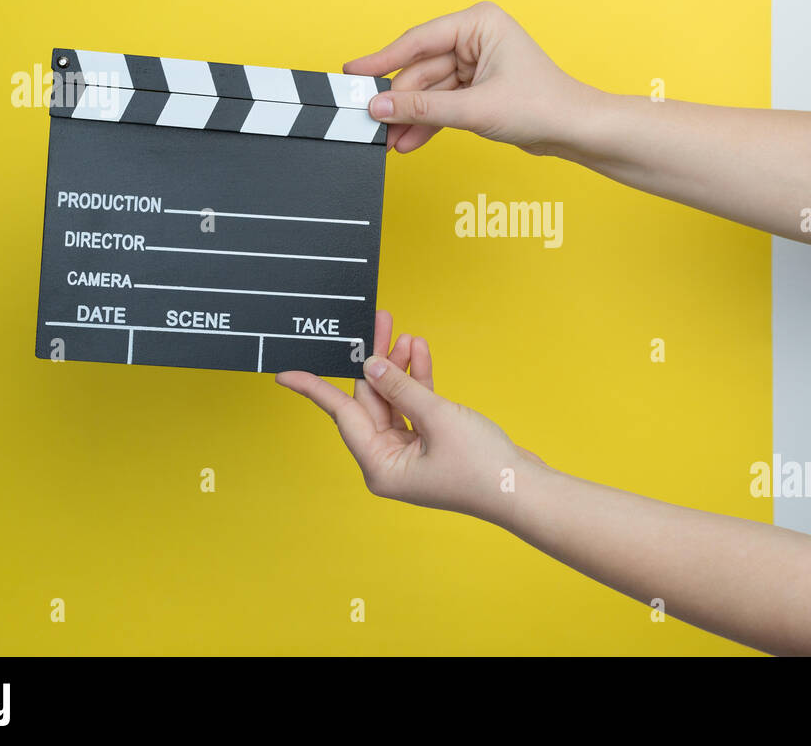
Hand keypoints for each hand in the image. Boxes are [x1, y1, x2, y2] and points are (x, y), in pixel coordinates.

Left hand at [276, 310, 542, 524]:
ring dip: (399, 367)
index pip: (342, 415)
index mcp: (380, 466)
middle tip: (376, 323)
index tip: (286, 373)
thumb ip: (401, 387)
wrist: (524, 489)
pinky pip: (416, 406)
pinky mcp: (432, 443)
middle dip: (375, 362)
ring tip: (403, 332)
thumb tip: (370, 366)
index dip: (315, 389)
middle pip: (371, 402)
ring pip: (395, 400)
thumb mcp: (437, 416)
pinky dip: (418, 381)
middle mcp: (389, 461)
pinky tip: (419, 351)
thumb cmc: (481, 466)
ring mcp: (411, 452)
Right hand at [344, 0, 600, 154]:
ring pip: (429, 91)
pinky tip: (408, 142)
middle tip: (369, 122)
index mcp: (479, 23)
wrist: (575, 131)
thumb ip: (423, 108)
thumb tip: (380, 108)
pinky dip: (427, 124)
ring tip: (388, 142)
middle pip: (421, 69)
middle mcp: (475, 38)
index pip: (418, 41)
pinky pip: (442, 104)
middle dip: (399, 102)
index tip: (353, 74)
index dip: (383, 60)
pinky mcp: (478, 90)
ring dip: (410, 118)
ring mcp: (476, 64)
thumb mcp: (475, 108)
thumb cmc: (543, 105)